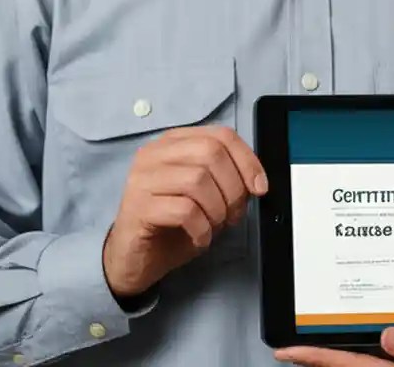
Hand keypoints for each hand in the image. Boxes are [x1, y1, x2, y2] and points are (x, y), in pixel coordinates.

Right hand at [102, 125, 267, 296]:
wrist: (135, 259)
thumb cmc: (172, 225)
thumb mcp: (205, 196)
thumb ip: (225, 179)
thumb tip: (255, 181)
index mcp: (172, 143)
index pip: (220, 135)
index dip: (247, 160)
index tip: (259, 187)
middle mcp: (154, 154)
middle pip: (210, 153)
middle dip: (233, 188)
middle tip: (233, 215)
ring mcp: (142, 179)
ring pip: (198, 180)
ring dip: (217, 210)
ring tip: (213, 227)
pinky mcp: (138, 207)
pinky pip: (184, 210)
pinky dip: (202, 228)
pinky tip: (199, 238)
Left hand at [276, 327, 393, 366]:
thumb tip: (388, 337)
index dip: (316, 359)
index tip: (287, 351)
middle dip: (325, 358)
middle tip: (295, 346)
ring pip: (368, 365)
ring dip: (346, 356)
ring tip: (322, 342)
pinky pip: (385, 363)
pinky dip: (369, 352)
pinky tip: (371, 339)